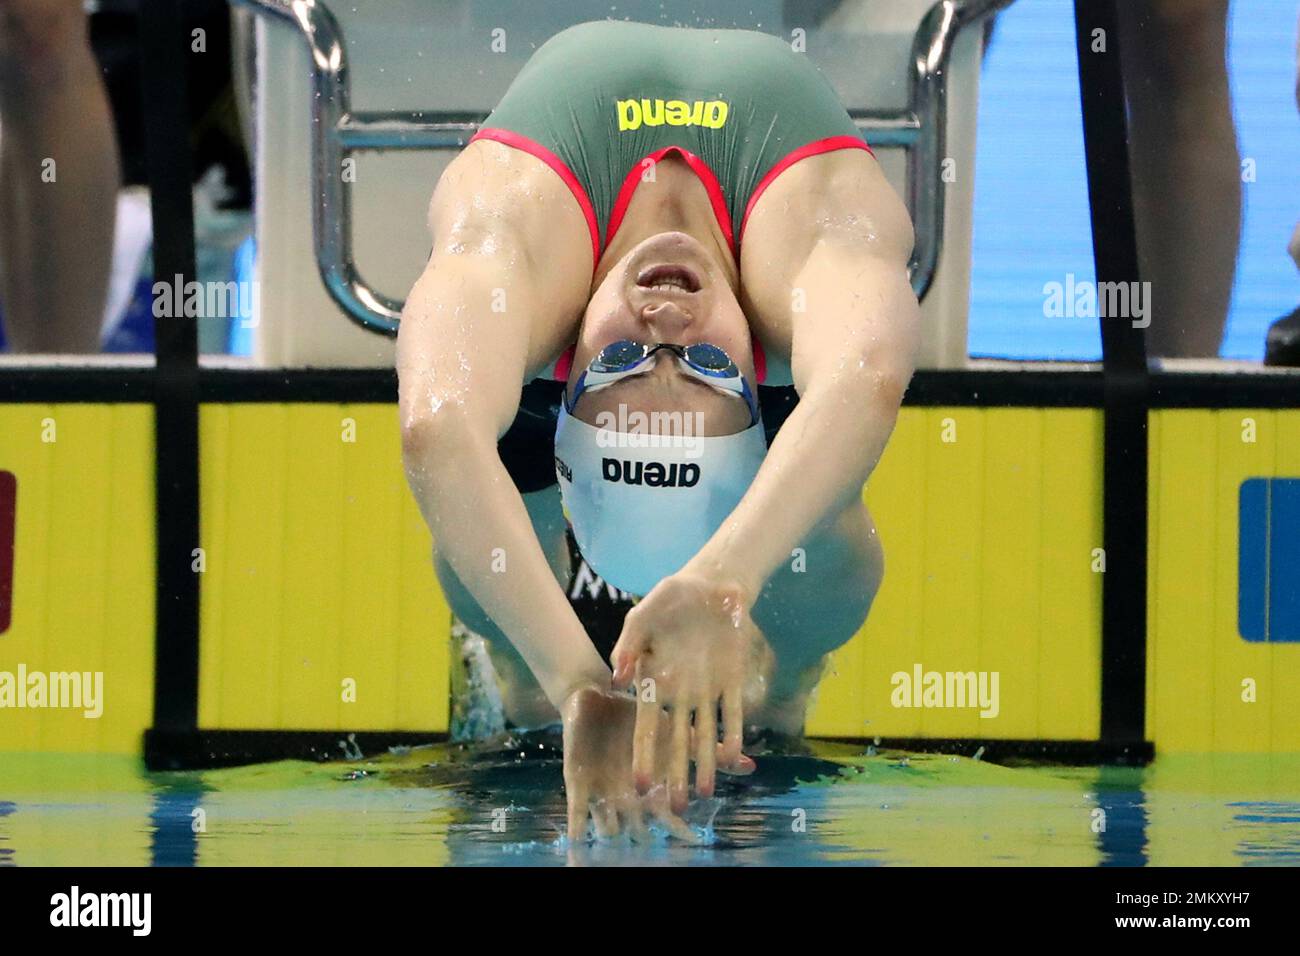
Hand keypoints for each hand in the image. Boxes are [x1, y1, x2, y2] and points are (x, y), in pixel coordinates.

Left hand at [561, 685, 752, 842]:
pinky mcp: (577, 785)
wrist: (593, 696)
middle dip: (644, 836)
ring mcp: (601, 792)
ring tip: (613, 852)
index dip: (677, 827)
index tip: (690, 840)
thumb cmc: (636, 713)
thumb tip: (750, 764)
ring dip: (611, 837)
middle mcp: (628, 795)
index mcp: (651, 784)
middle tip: (650, 848)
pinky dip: (576, 828)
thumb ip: (707, 748)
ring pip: (608, 825)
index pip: (667, 812)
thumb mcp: (674, 727)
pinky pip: (575, 813)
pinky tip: (576, 843)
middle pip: (638, 825)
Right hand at [610, 571, 757, 812]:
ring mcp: (708, 688)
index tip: (641, 784)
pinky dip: (734, 733)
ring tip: (705, 792)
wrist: (711, 583)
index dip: (645, 755)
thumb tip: (617, 680)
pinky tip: (736, 756)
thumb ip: (628, 644)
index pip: (647, 725)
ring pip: (706, 733)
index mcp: (655, 679)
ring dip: (706, 761)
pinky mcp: (732, 679)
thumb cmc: (671, 597)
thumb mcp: (643, 615)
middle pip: (677, 739)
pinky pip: (733, 712)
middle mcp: (681, 691)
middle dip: (676, 771)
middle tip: (675, 804)